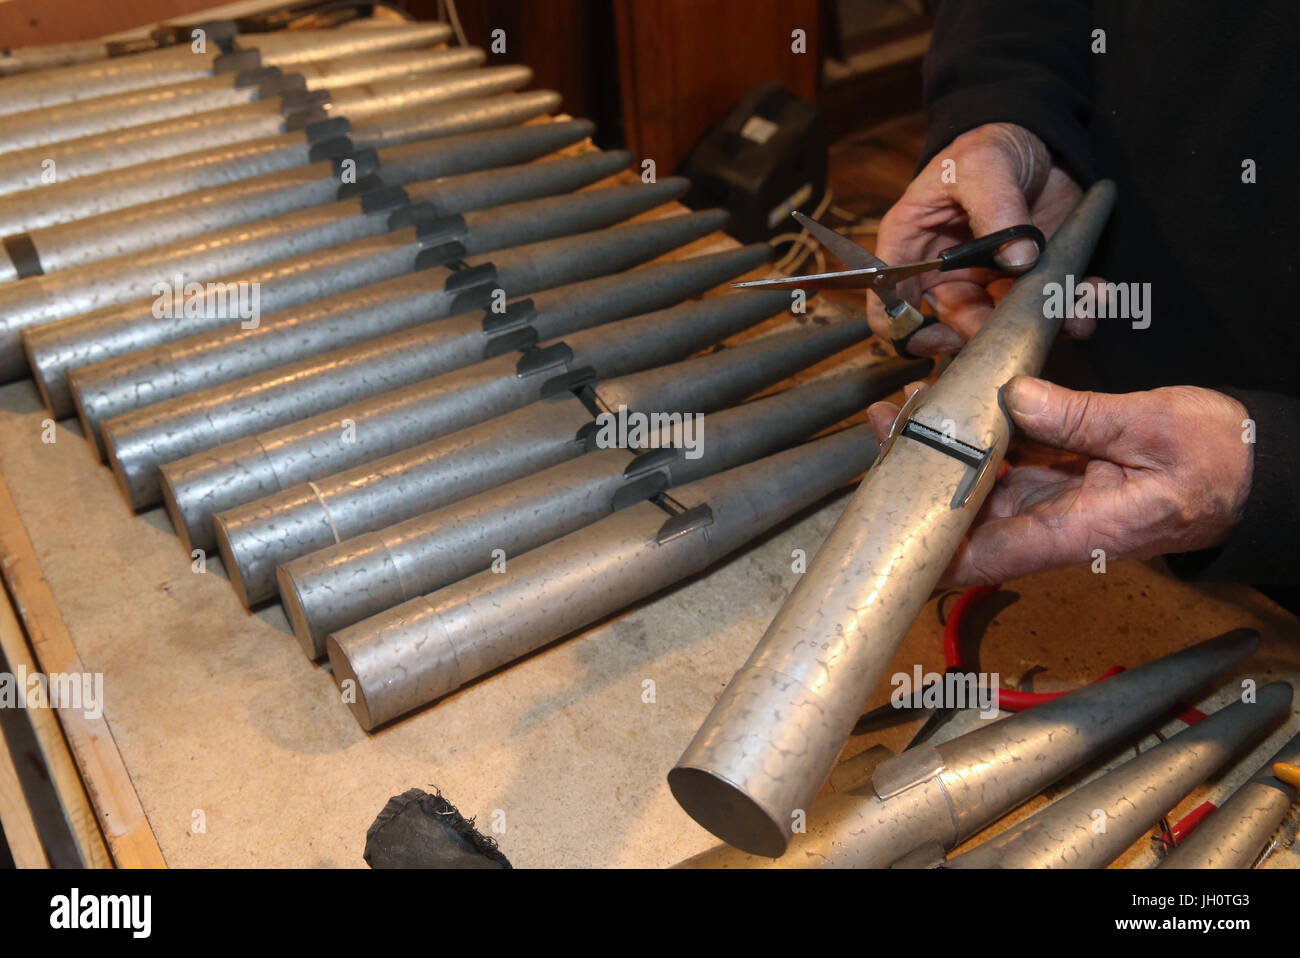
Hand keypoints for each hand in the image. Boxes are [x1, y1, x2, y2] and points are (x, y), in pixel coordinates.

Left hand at [867, 376, 1254, 587]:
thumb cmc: (1220, 460)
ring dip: (945, 454)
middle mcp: (1056, 525)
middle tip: (888, 428)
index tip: (890, 526)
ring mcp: (1054, 502)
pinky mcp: (1059, 480)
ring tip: (906, 411)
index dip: (934, 551)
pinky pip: (1007, 465)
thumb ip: (1084, 416)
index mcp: (1079, 530)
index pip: (989, 556)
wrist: (1254, 469)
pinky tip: (954, 411)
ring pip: (981, 486)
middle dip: (925, 479)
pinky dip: (978, 441)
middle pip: (971, 516)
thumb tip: (1016, 397)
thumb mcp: (1156, 426)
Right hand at [870, 122, 1086, 353]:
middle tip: (1024, 329)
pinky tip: (1091, 295)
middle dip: (990, 336)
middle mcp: (942, 275)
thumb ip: (996, 209)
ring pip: (1002, 326)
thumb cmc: (988, 146)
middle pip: (952, 327)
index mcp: (910, 249)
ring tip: (1075, 314)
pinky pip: (1041, 309)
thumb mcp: (983, 165)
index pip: (888, 307)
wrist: (1037, 140)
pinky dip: (1069, 309)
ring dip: (1039, 326)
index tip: (944, 337)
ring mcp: (984, 282)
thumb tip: (1019, 259)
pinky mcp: (1023, 282)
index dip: (906, 332)